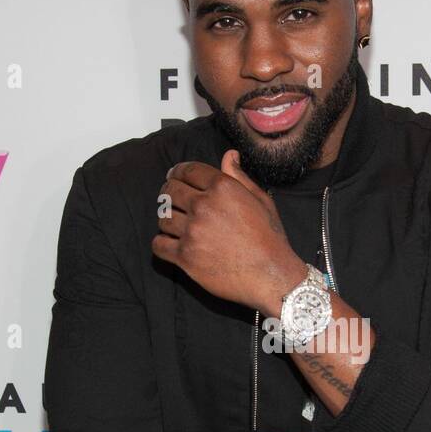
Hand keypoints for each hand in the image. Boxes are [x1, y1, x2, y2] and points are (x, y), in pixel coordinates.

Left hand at [152, 150, 305, 314]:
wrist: (272, 276)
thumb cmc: (270, 239)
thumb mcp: (261, 200)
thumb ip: (240, 176)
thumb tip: (228, 155)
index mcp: (222, 188)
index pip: (187, 170)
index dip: (177, 172)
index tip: (173, 176)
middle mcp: (204, 206)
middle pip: (169, 191)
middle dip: (168, 193)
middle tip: (171, 200)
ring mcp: (192, 232)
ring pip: (162, 218)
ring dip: (167, 220)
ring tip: (175, 224)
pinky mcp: (185, 257)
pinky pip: (158, 245)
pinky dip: (161, 244)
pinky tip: (171, 244)